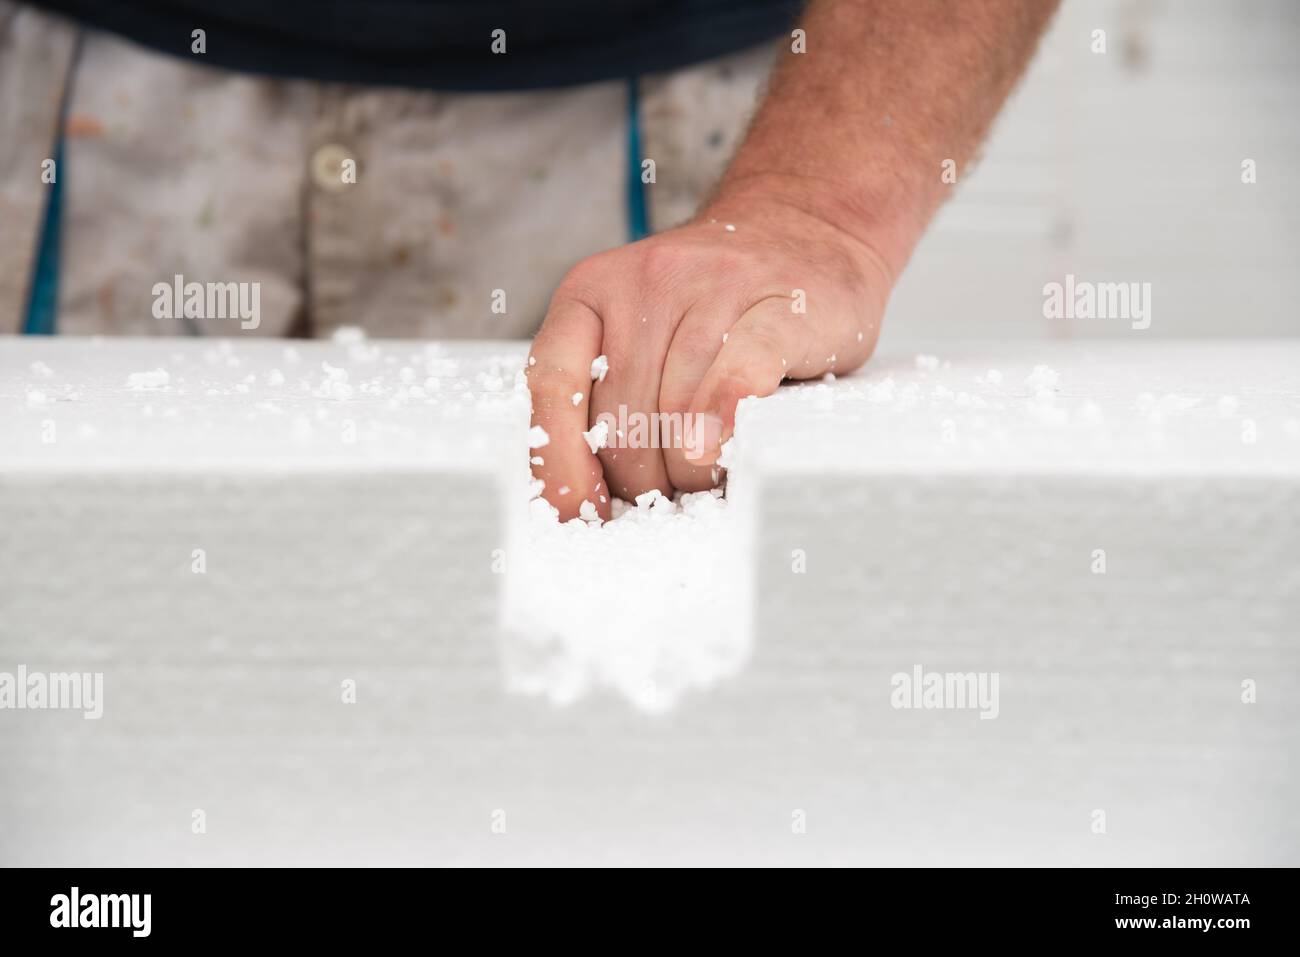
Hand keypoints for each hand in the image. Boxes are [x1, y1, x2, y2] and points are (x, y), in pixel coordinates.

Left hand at [526, 185, 894, 520]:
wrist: (805, 232)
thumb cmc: (714, 307)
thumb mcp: (636, 335)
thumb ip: (601, 397)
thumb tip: (580, 500)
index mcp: (590, 291)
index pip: (552, 384)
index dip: (561, 461)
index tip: (580, 511)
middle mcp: (646, 280)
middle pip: (623, 416)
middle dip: (645, 478)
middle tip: (671, 492)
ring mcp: (715, 285)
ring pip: (679, 412)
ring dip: (694, 469)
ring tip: (711, 475)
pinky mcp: (778, 305)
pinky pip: (740, 369)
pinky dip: (724, 414)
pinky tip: (720, 447)